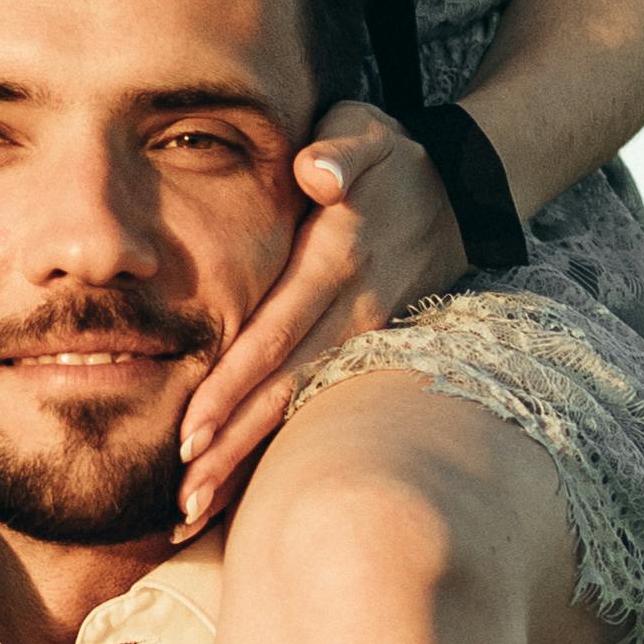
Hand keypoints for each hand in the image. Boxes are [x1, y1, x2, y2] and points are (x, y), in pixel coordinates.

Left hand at [171, 105, 461, 527]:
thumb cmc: (391, 157)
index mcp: (338, 260)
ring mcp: (363, 339)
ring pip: (298, 410)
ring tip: (196, 514)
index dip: (233, 385)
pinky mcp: (365, 353)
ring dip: (248, 465)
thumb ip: (342, 147)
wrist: (460, 192)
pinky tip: (234, 490)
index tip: (190, 432)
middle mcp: (351, 310)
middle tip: (182, 503)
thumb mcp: (368, 130)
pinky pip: (315, 408)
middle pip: (283, 391)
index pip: (276, 333)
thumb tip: (317, 171)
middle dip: (231, 449)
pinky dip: (276, 453)